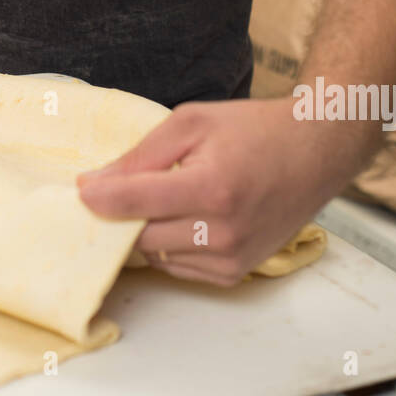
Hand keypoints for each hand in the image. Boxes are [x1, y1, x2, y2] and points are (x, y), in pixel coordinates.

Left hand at [76, 96, 338, 285]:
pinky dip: (171, 246)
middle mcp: (223, 230)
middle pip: (141, 236)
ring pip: (157, 256)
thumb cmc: (252, 129)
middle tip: (121, 191)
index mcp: (212, 187)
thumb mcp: (192, 122)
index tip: (81, 190)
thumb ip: (142, 155)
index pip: (136, 202)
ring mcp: (232, 257)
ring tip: (163, 200)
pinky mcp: (237, 272)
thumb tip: (94, 183)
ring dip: (147, 231)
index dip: (100, 197)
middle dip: (123, 215)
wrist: (314, 151)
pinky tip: (184, 218)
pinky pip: (180, 269)